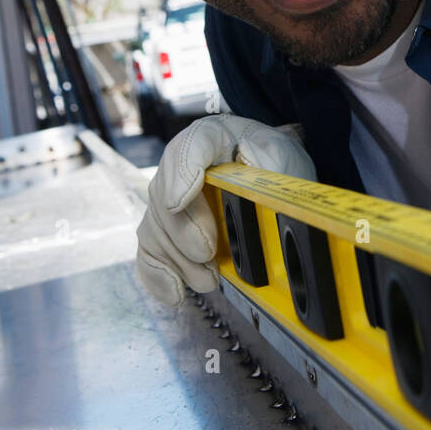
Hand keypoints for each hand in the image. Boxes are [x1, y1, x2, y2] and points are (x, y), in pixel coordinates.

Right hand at [136, 115, 315, 306]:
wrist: (269, 173)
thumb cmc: (272, 161)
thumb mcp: (282, 155)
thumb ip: (268, 162)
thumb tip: (250, 170)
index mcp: (210, 136)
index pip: (189, 147)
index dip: (181, 173)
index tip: (179, 201)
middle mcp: (179, 165)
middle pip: (165, 195)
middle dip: (184, 230)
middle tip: (206, 254)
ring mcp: (167, 198)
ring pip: (155, 228)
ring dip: (178, 259)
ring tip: (209, 278)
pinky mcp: (164, 229)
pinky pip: (148, 251)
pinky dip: (158, 274)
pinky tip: (174, 292)